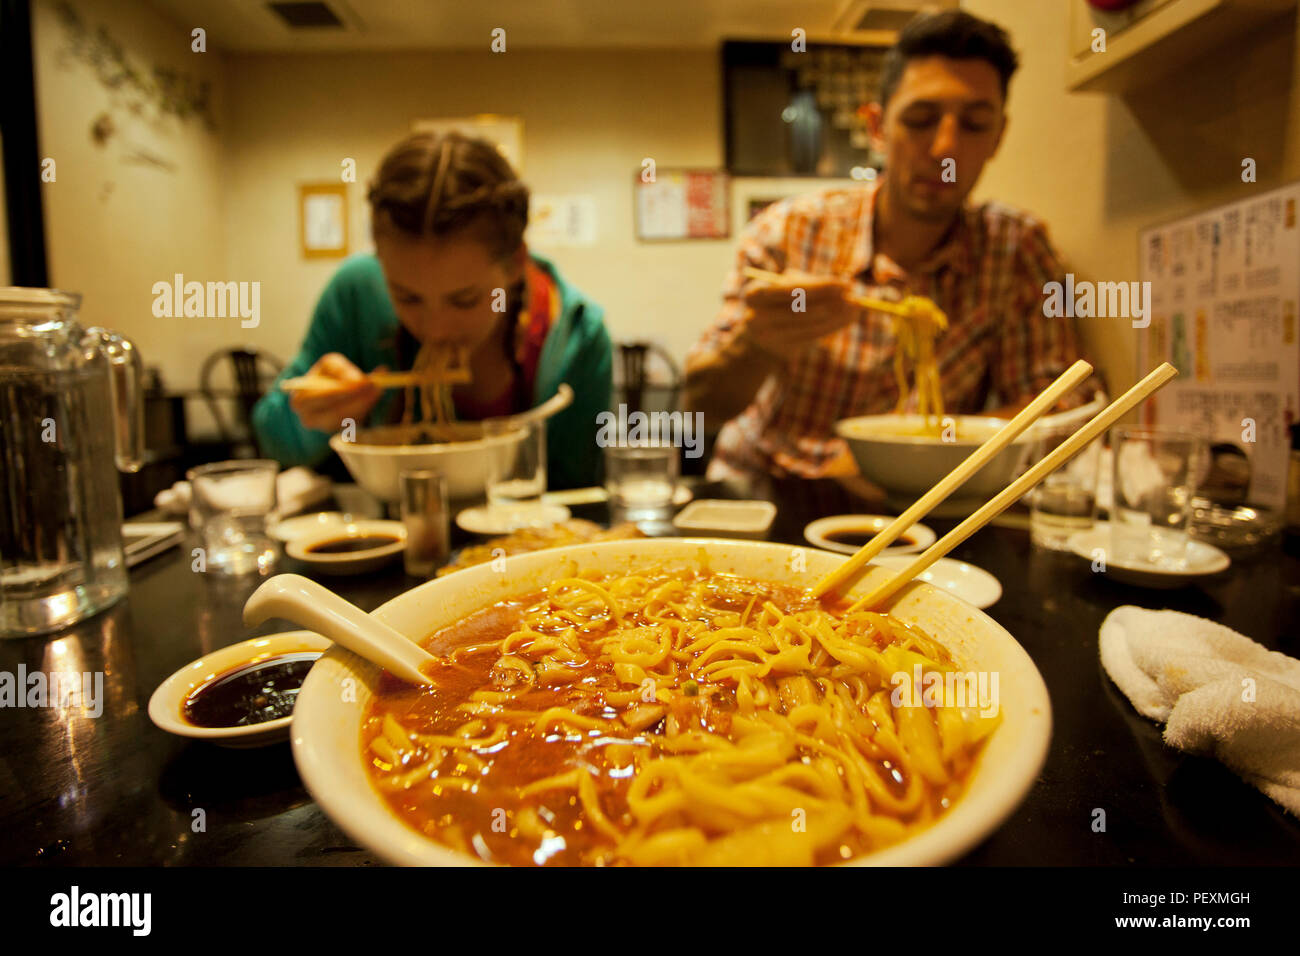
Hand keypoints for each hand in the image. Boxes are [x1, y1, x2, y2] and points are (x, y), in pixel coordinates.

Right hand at [288, 353, 382, 431]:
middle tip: (376, 387)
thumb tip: (359, 382)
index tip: (364, 382)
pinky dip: (366, 409)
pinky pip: (354, 422)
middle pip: (337, 412)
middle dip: (359, 399)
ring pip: (349, 419)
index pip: (323, 398)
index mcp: (300, 401)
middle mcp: (309, 419)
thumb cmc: (326, 375)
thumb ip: (343, 370)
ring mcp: (323, 428)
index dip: (344, 390)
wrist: (326, 389)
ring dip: (366, 404)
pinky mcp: (338, 432)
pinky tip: (372, 396)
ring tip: (378, 388)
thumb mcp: (330, 363)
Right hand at [738, 270, 858, 356]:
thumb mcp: (788, 286)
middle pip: (799, 308)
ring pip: (809, 325)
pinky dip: (833, 326)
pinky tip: (849, 318)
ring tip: (856, 306)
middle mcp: (756, 318)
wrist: (762, 335)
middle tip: (854, 295)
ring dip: (836, 315)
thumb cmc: (780, 301)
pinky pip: (813, 338)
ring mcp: (768, 338)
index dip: (819, 286)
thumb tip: (844, 287)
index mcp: (754, 295)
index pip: (788, 289)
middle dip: (829, 300)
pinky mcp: (782, 351)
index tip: (844, 283)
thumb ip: (810, 284)